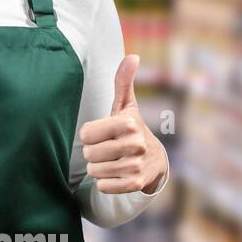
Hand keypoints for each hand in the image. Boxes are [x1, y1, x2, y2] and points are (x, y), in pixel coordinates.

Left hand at [79, 54, 168, 194]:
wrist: (154, 161)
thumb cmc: (131, 129)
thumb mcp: (126, 106)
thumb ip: (123, 82)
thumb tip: (132, 56)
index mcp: (128, 123)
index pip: (86, 133)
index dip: (90, 135)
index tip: (102, 134)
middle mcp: (134, 144)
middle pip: (89, 154)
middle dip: (93, 153)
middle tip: (106, 149)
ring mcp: (136, 165)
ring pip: (94, 170)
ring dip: (98, 168)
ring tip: (111, 161)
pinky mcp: (135, 184)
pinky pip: (103, 186)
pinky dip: (104, 182)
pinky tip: (116, 175)